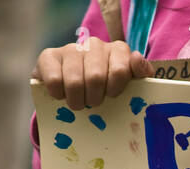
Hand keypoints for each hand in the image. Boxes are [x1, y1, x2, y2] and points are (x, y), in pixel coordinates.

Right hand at [32, 37, 153, 109]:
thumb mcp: (132, 84)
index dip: (115, 89)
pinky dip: (59, 94)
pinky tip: (62, 94)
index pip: (121, 70)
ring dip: (77, 100)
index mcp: (118, 50)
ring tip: (79, 102)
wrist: (74, 90)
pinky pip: (54, 80)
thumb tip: (136, 59)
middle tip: (93, 102)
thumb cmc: (108, 89)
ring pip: (75, 82)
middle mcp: (94, 45)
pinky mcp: (49, 56)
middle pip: (96, 78)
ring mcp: (71, 48)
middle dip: (95, 98)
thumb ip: (141, 74)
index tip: (112, 95)